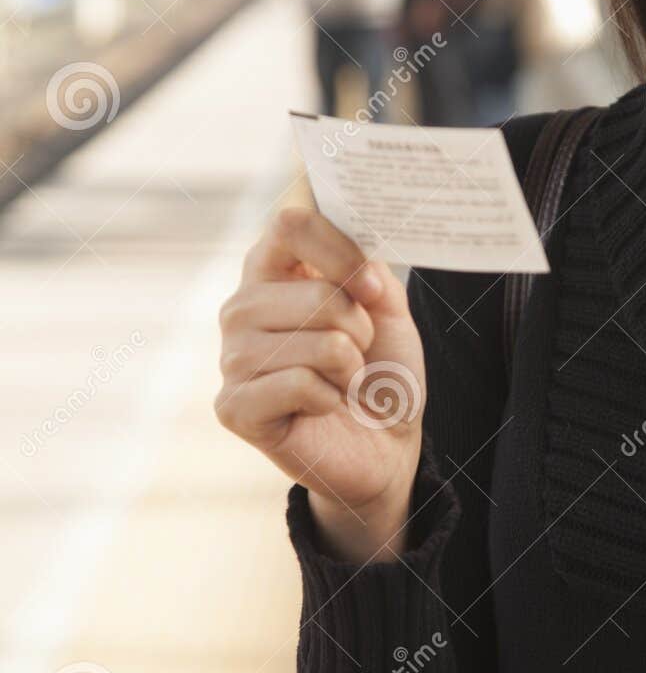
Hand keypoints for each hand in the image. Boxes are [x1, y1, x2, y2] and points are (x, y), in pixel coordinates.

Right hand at [214, 208, 425, 545]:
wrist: (383, 447)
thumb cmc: (380, 371)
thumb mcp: (388, 311)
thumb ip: (371, 274)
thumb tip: (359, 264)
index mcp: (273, 270)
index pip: (290, 225)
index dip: (341, 251)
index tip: (372, 287)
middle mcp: (242, 307)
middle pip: (315, 291)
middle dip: (359, 327)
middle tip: (358, 352)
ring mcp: (231, 357)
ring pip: (315, 342)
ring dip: (349, 367)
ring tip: (342, 380)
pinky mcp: (232, 407)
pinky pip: (300, 385)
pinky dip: (331, 399)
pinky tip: (324, 407)